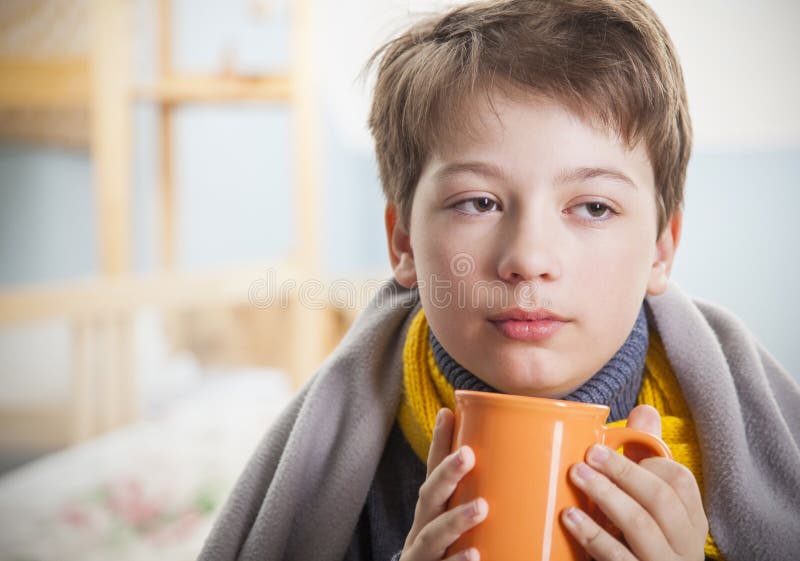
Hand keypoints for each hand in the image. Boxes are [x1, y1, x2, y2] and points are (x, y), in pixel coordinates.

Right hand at [400, 408, 488, 560]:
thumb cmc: (454, 550)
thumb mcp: (465, 522)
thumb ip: (483, 496)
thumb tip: (534, 470)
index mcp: (433, 509)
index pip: (433, 470)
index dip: (438, 442)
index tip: (448, 412)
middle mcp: (424, 526)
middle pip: (428, 496)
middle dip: (446, 474)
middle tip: (467, 454)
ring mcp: (423, 553)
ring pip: (432, 533)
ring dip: (455, 519)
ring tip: (481, 507)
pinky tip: (475, 555)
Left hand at [561, 405, 708, 560]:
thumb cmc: (637, 541)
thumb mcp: (646, 505)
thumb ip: (644, 460)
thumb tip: (644, 410)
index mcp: (691, 521)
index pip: (682, 481)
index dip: (649, 461)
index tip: (613, 449)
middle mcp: (685, 546)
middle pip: (661, 500)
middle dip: (623, 471)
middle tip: (589, 454)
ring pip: (641, 526)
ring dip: (606, 495)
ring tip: (576, 475)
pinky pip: (618, 557)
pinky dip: (593, 534)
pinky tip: (570, 517)